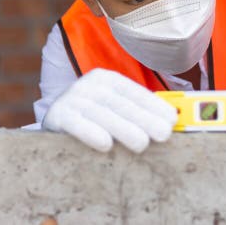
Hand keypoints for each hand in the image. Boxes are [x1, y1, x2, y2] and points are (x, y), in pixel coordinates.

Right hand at [41, 68, 177, 152]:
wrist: (53, 126)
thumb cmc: (92, 121)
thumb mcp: (113, 112)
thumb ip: (136, 114)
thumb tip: (171, 123)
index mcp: (107, 80)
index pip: (134, 92)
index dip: (154, 106)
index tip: (172, 120)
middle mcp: (89, 85)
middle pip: (121, 103)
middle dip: (145, 119)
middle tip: (164, 134)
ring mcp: (72, 98)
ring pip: (101, 113)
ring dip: (124, 129)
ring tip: (142, 144)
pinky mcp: (57, 115)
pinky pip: (75, 124)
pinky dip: (91, 133)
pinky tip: (105, 144)